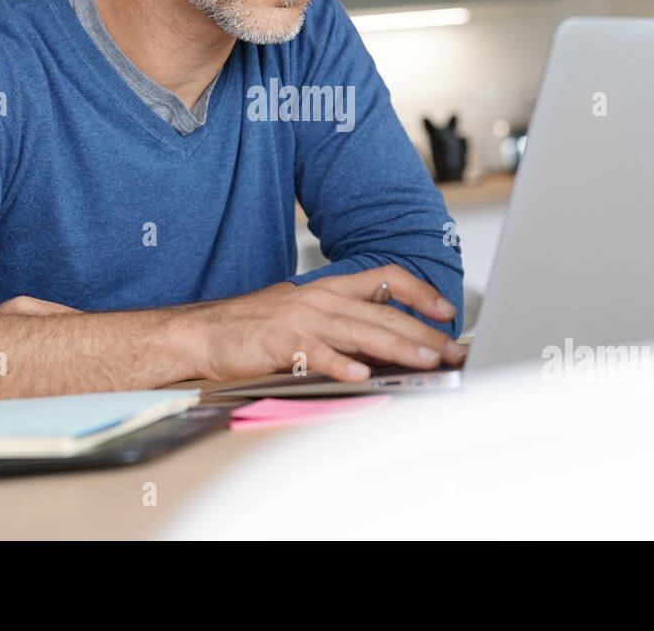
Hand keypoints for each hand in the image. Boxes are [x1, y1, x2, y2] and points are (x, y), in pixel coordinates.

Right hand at [184, 264, 464, 382]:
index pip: (387, 278)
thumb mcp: (304, 314)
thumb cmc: (254, 327)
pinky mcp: (282, 344)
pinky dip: (341, 363)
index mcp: (329, 288)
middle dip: (423, 332)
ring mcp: (303, 320)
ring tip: (425, 361)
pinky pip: (318, 354)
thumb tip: (386, 342)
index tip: (446, 311)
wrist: (203, 332)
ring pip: (361, 331)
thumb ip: (342, 323)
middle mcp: (321, 299)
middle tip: (450, 351)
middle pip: (384, 311)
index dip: (420, 292)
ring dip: (398, 347)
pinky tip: (362, 374)